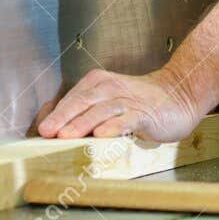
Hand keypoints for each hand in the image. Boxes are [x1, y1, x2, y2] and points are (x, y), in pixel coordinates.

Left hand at [37, 66, 202, 142]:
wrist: (179, 94)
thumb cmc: (140, 103)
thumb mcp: (110, 102)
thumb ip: (87, 113)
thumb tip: (59, 132)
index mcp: (98, 83)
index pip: (72, 99)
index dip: (55, 115)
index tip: (39, 131)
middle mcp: (110, 88)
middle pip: (82, 102)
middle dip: (63, 118)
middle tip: (47, 132)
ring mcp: (128, 100)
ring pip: (101, 110)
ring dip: (83, 123)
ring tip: (66, 136)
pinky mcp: (145, 113)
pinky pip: (127, 119)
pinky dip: (114, 127)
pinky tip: (103, 135)